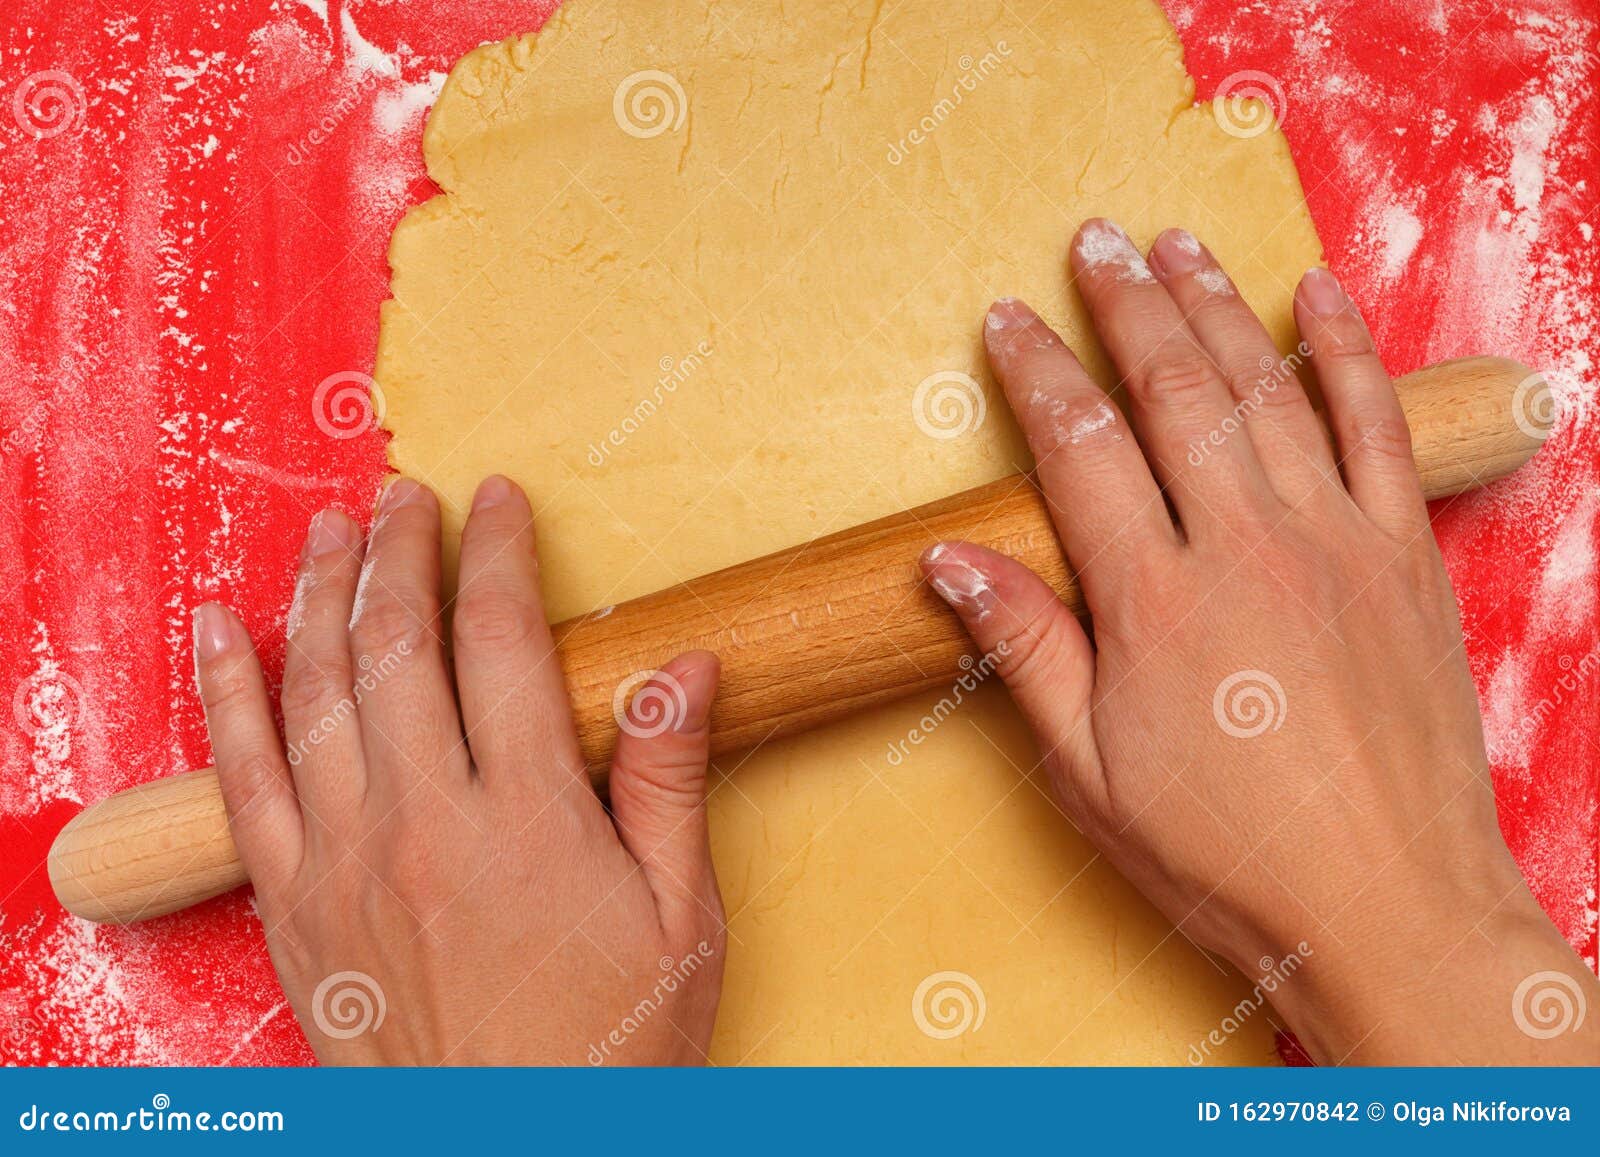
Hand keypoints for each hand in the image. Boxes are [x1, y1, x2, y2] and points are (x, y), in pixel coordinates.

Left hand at [193, 475, 724, 1064]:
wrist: (516, 1154)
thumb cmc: (612, 1049)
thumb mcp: (682, 919)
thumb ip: (670, 782)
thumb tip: (686, 665)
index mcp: (529, 818)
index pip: (502, 640)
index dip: (498, 553)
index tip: (498, 501)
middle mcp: (425, 822)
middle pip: (398, 645)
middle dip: (402, 550)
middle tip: (408, 495)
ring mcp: (346, 862)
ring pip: (316, 692)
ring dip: (319, 594)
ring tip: (329, 526)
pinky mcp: (296, 907)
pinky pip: (241, 780)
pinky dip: (227, 695)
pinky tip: (222, 632)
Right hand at [923, 219, 1599, 1064]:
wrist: (1389, 906)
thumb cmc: (1230, 854)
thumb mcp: (1092, 773)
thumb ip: (1026, 650)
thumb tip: (950, 560)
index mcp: (1156, 603)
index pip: (1079, 448)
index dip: (1037, 372)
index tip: (1008, 321)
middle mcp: (1247, 548)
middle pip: (1173, 392)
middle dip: (1124, 306)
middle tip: (1091, 242)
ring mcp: (1335, 542)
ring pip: (1267, 389)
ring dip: (1216, 307)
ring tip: (1176, 247)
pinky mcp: (1403, 556)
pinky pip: (1379, 426)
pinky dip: (1349, 352)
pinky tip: (1318, 296)